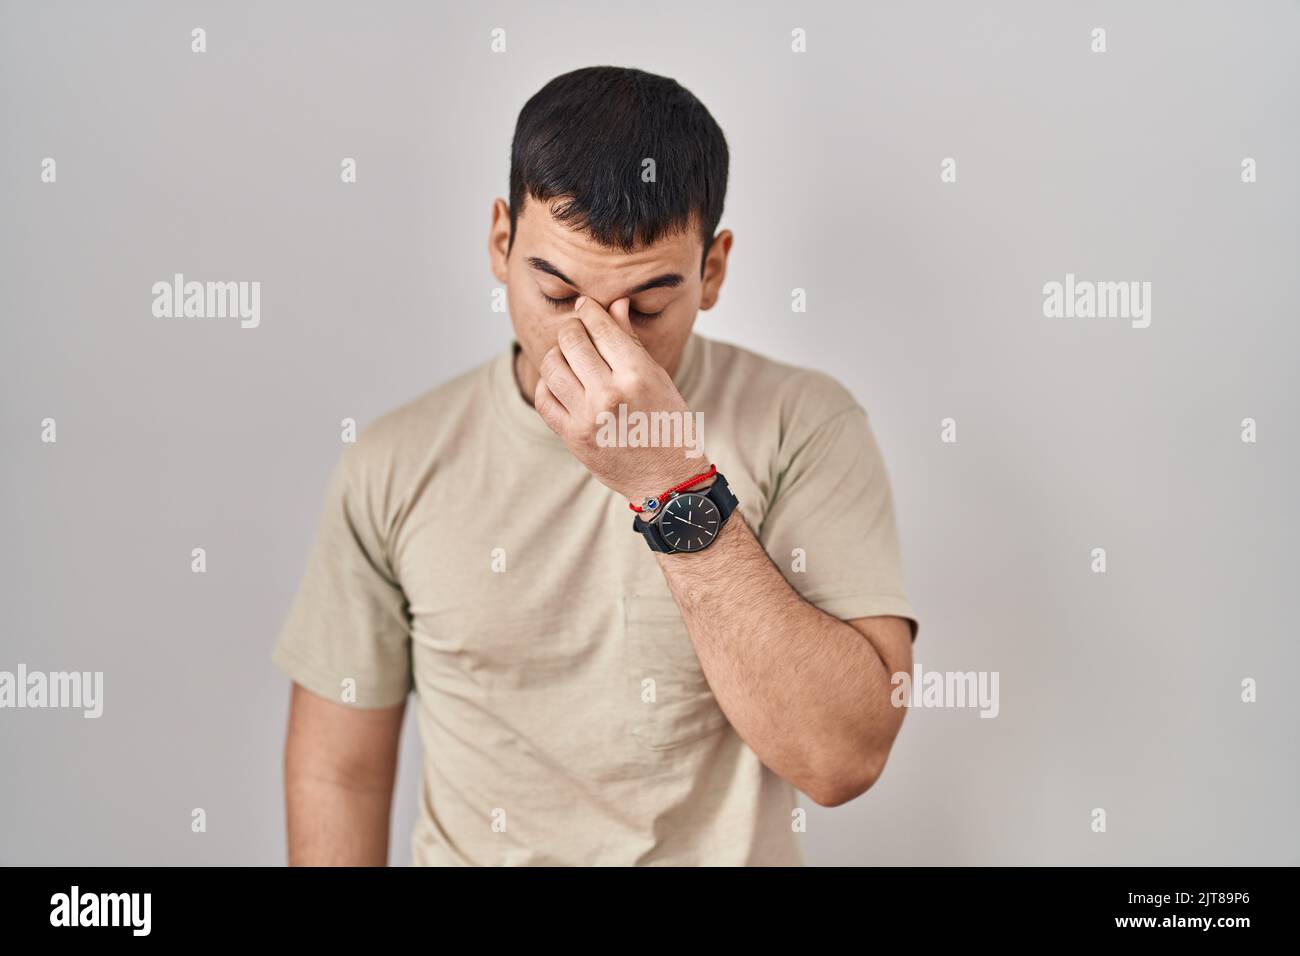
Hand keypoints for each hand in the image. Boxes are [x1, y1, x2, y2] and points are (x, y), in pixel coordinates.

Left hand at [533, 296, 707, 502]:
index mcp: (637, 375)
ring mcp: (587, 417)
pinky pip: (543, 397)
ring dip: (557, 355)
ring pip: (551, 366)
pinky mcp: (572, 437)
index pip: (600, 326)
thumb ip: (631, 340)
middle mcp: (609, 394)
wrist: (666, 479)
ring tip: (569, 358)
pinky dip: (547, 384)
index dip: (588, 310)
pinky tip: (561, 383)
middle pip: (571, 340)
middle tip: (578, 331)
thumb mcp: (658, 378)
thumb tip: (614, 303)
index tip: (585, 307)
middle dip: (572, 328)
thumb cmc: (668, 425)